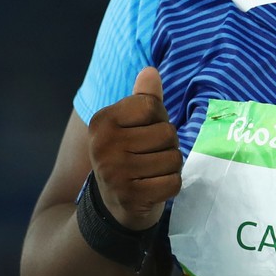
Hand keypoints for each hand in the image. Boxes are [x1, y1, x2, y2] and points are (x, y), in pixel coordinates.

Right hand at [88, 67, 181, 230]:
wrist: (112, 205)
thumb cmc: (128, 155)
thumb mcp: (131, 124)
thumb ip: (143, 99)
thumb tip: (151, 71)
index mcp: (102, 121)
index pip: (151, 106)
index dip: (158, 118)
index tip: (145, 132)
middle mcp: (103, 146)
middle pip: (166, 133)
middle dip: (167, 145)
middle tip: (148, 156)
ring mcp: (114, 173)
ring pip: (173, 158)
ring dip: (170, 166)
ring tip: (151, 171)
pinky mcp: (129, 197)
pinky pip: (173, 183)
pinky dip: (170, 186)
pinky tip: (153, 187)